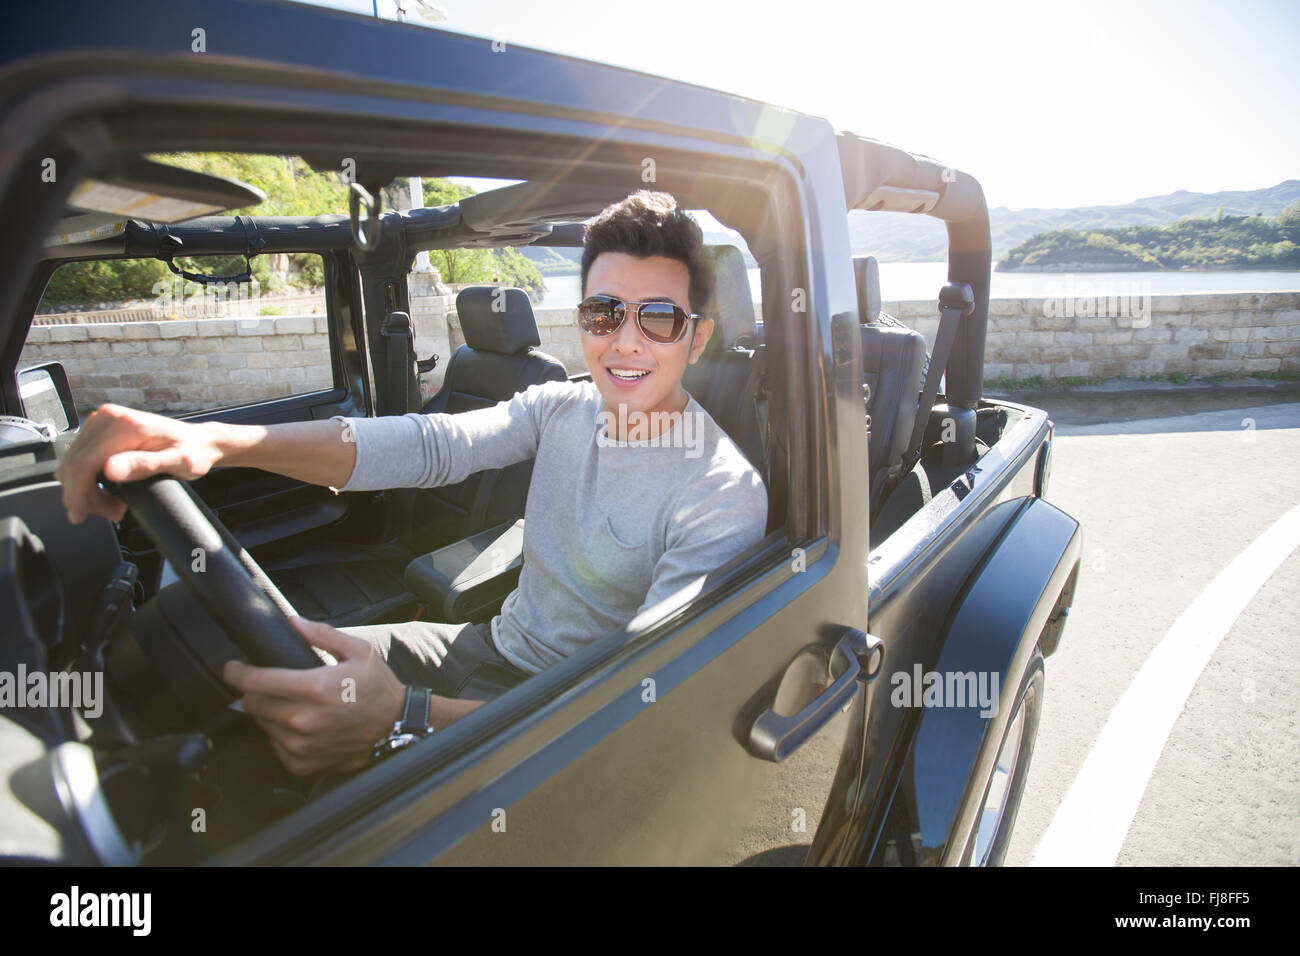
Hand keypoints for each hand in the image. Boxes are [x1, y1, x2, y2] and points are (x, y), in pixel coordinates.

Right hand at [55, 403, 223, 524]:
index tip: (79, 515)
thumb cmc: (192, 451)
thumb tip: (111, 470)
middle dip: (85, 496)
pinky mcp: (102, 432)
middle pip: (75, 464)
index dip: (77, 492)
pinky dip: (89, 480)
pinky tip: (108, 492)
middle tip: (111, 512)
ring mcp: (103, 424)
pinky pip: (82, 459)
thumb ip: (144, 465)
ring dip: (87, 490)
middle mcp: (109, 419)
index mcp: (125, 424)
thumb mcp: (176, 462)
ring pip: (75, 464)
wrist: (200, 441)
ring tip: (114, 505)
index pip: (84, 461)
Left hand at [221, 616, 406, 775]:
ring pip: (262, 724)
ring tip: (295, 705)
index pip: (255, 681)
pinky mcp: (302, 763)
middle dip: (257, 691)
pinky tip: (302, 726)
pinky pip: (274, 745)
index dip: (236, 672)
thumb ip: (322, 634)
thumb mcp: (358, 651)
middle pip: (252, 703)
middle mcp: (303, 719)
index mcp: (313, 687)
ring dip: (271, 713)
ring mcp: (301, 744)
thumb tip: (293, 622)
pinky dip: (281, 735)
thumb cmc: (377, 687)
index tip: (232, 668)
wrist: (394, 726)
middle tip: (274, 686)